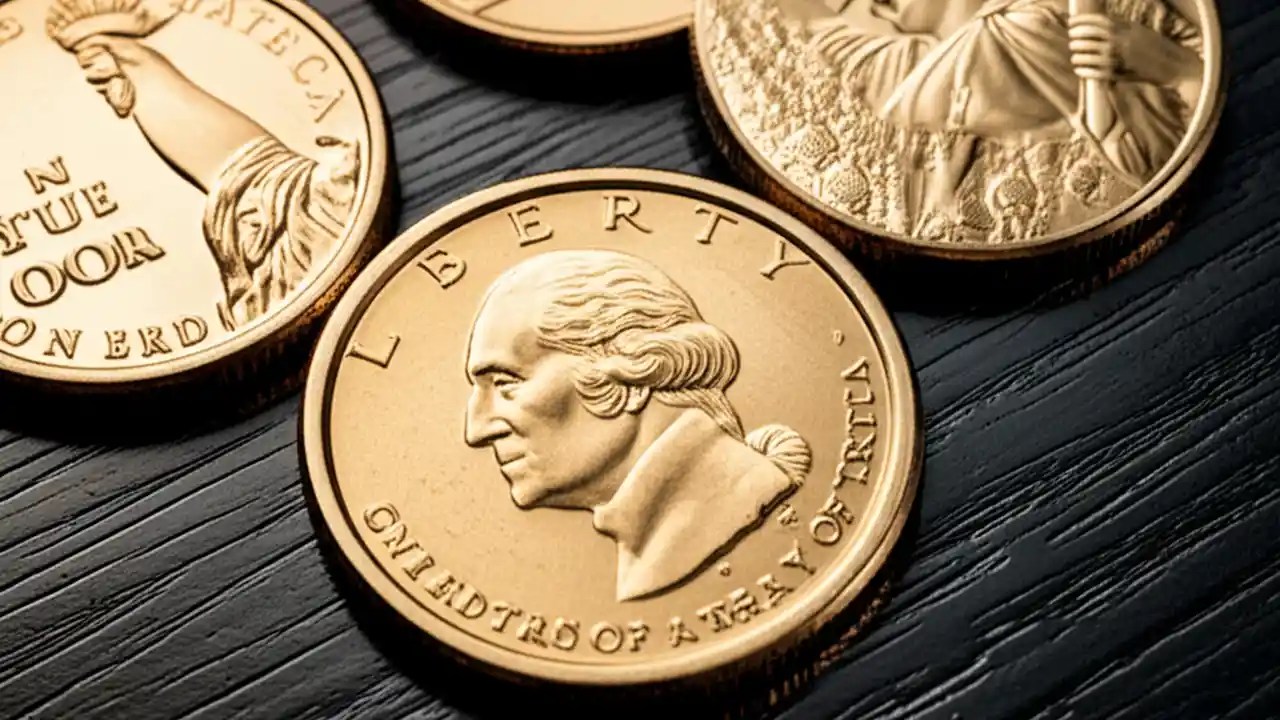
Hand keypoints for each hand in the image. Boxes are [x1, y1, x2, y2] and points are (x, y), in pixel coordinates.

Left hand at [1069, 13, 1202, 86]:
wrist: (1171, 65)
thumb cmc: (1153, 45)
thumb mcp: (1136, 29)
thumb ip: (1118, 25)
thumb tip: (1095, 22)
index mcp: (1123, 28)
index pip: (1094, 21)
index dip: (1079, 21)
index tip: (1071, 23)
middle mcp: (1118, 42)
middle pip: (1085, 38)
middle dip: (1075, 38)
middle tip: (1072, 40)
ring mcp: (1116, 59)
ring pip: (1084, 56)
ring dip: (1077, 56)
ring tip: (1076, 56)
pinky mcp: (1116, 75)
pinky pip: (1091, 73)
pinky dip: (1082, 70)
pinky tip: (1080, 69)